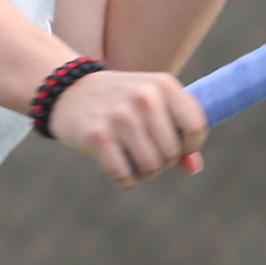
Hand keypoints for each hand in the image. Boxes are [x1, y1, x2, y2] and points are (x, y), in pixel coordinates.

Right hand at [47, 69, 208, 188]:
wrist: (69, 90)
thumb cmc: (121, 101)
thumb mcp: (152, 103)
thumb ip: (177, 131)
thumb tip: (193, 167)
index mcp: (163, 84)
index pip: (196, 127)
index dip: (189, 146)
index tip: (176, 146)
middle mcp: (144, 97)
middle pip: (172, 153)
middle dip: (162, 162)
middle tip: (145, 152)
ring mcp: (120, 116)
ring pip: (151, 167)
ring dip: (143, 172)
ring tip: (132, 159)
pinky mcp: (97, 136)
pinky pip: (125, 176)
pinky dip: (124, 180)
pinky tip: (117, 167)